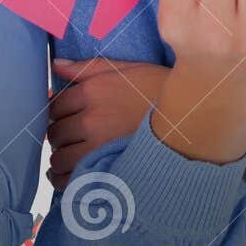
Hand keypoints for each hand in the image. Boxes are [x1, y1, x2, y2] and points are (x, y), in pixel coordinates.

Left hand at [46, 58, 168, 191]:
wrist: (190, 118)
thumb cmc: (158, 90)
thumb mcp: (125, 69)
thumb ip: (86, 68)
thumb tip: (56, 65)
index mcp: (92, 91)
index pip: (55, 105)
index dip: (58, 113)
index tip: (66, 119)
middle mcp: (90, 118)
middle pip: (55, 132)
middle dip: (59, 136)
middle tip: (69, 139)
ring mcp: (98, 146)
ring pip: (59, 158)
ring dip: (60, 159)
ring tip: (69, 160)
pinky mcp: (108, 169)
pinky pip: (72, 179)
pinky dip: (66, 180)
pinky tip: (70, 177)